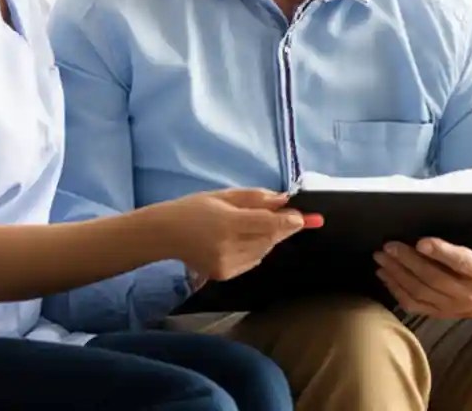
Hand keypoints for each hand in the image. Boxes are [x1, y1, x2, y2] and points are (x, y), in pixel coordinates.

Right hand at [150, 188, 316, 281]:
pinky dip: (256, 249)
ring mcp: (226, 265)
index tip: (306, 218)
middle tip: (289, 215)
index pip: (268, 225)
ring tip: (253, 225)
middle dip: (281, 228)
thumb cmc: (193, 208)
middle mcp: (228, 248)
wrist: (164, 234)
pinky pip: (253, 260)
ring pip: (263, 251)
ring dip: (268, 238)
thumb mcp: (225, 195)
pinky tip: (242, 239)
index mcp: (227, 223)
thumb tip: (285, 201)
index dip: (290, 222)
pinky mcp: (224, 275)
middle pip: (269, 239)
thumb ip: (256, 198)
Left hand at [374, 189, 471, 318]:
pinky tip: (384, 276)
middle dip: (409, 262)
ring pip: (422, 293)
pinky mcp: (444, 312)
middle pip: (434, 279)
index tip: (422, 240)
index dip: (443, 253)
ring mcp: (455, 306)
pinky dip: (398, 291)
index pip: (463, 263)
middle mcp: (470, 293)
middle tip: (388, 244)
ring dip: (398, 275)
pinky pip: (417, 305)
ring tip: (380, 256)